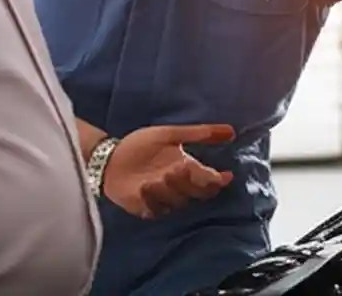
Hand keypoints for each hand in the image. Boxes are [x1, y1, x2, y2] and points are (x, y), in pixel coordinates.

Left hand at [103, 124, 235, 218]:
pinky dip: (152, 199)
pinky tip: (144, 186)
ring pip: (179, 202)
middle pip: (199, 194)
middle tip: (178, 168)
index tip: (223, 175)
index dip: (218, 180)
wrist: (109, 157)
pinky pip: (156, 210)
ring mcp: (163, 199)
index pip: (211, 181)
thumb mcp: (170, 134)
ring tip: (157, 176)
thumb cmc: (141, 145)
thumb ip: (200, 133)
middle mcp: (179, 186)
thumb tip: (232, 131)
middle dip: (192, 182)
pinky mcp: (146, 208)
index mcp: (188, 169)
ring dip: (171, 189)